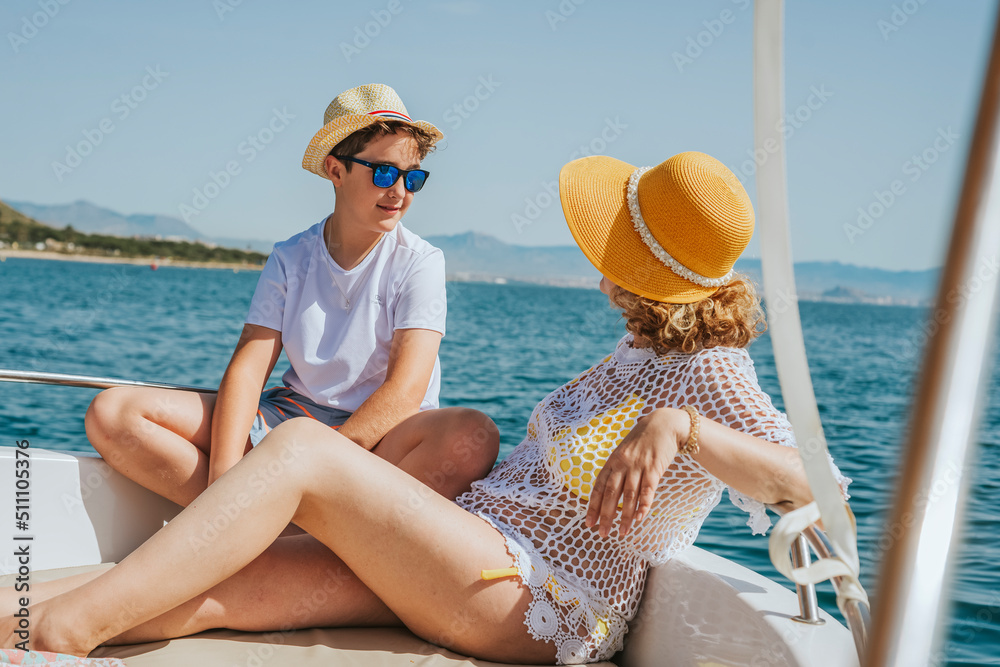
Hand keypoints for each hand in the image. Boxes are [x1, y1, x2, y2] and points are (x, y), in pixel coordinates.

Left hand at [584, 408, 687, 537]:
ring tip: (621, 532)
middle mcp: (622, 464)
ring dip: (625, 516)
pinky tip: (640, 519)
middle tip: (602, 533)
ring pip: (629, 495)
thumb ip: (617, 469)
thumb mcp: (625, 451)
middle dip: (605, 515)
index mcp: (612, 461)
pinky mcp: (654, 468)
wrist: (664, 424)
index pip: (599, 487)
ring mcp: (638, 466)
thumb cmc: (643, 440)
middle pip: (611, 494)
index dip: (593, 506)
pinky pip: (648, 490)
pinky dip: (643, 505)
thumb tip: (608, 490)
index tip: (589, 522)